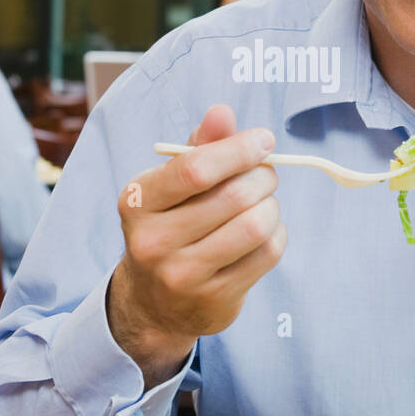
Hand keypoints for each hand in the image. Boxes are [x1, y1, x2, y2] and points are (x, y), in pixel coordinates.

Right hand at [108, 104, 286, 387]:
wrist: (155, 303)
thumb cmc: (170, 225)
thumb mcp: (172, 184)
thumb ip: (199, 146)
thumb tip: (222, 112)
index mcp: (137, 201)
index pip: (195, 169)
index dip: (238, 150)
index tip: (264, 140)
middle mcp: (153, 241)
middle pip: (234, 197)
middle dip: (262, 176)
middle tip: (266, 174)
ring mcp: (183, 275)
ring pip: (255, 226)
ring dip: (271, 207)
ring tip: (263, 204)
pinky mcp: (215, 299)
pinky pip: (267, 254)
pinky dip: (277, 234)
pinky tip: (264, 232)